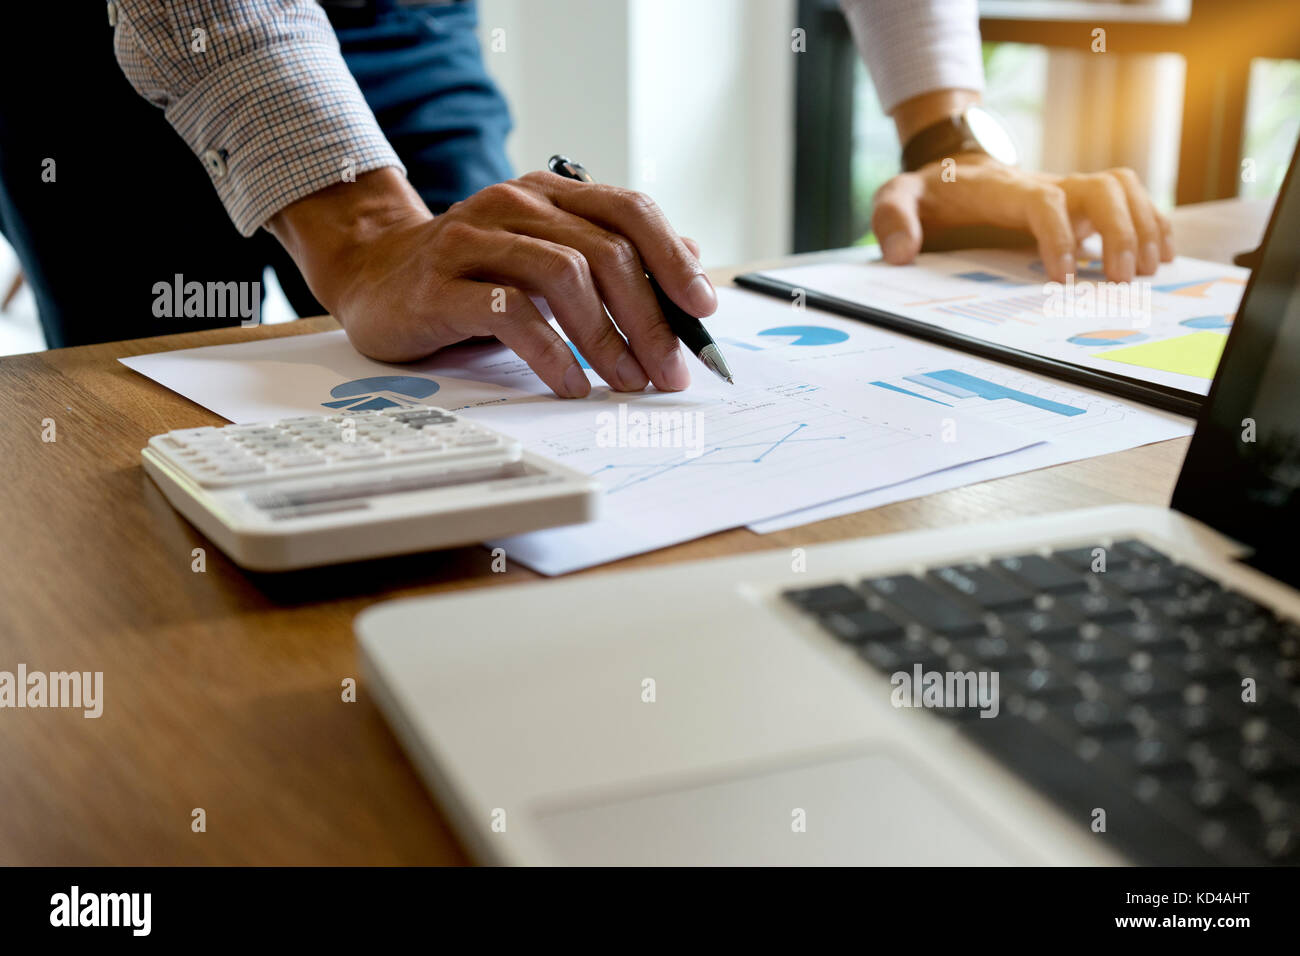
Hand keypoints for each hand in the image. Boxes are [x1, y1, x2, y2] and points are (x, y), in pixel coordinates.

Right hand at [267, 168, 715, 397]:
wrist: (372, 276)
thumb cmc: (472, 277)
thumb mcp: (546, 259)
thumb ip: (612, 259)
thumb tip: (692, 265)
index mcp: (549, 195)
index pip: (629, 210)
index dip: (675, 259)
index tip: (704, 310)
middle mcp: (513, 205)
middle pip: (606, 251)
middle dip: (649, 318)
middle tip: (669, 370)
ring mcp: (472, 241)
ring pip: (565, 277)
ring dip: (607, 339)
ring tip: (626, 382)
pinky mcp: (439, 285)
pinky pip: (512, 314)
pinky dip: (552, 353)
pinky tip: (570, 384)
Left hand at [870, 155, 1174, 282]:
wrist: (949, 167)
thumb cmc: (927, 189)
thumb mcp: (895, 195)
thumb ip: (892, 218)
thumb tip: (901, 254)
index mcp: (1003, 188)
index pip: (1046, 202)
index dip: (1059, 236)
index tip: (1061, 278)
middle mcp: (1044, 184)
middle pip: (1103, 187)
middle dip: (1121, 230)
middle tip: (1122, 280)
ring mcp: (1066, 191)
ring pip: (1123, 188)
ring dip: (1144, 225)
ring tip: (1145, 272)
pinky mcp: (1077, 203)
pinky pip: (1128, 200)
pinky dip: (1149, 222)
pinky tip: (1158, 256)